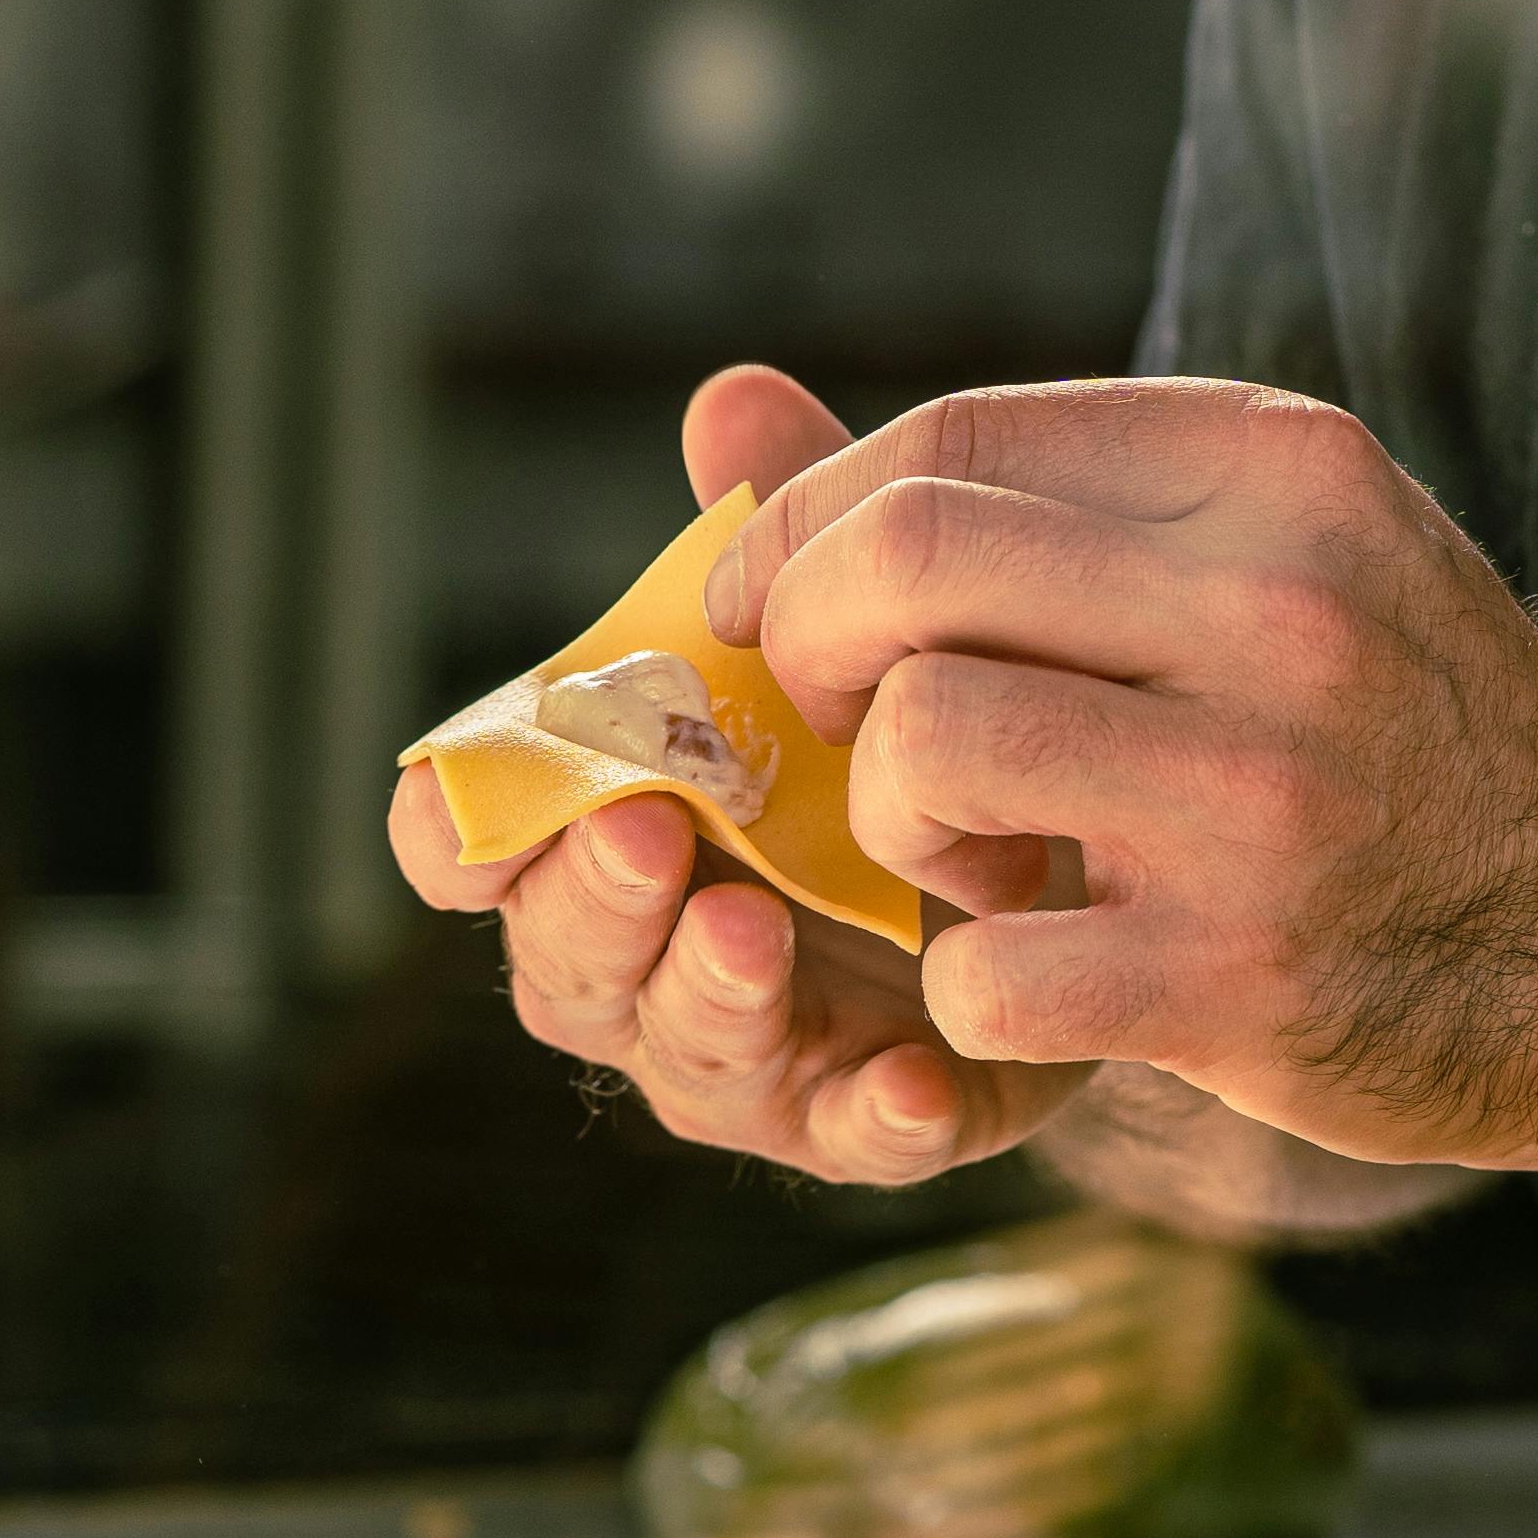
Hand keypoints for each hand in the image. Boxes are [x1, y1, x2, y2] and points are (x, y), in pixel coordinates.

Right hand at [385, 365, 1094, 1184]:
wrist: (1085, 848)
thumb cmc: (905, 724)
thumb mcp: (856, 618)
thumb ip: (787, 528)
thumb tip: (731, 399)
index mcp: (604, 830)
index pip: (476, 847)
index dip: (452, 830)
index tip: (455, 800)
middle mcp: (653, 957)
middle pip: (566, 959)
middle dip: (592, 901)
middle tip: (647, 835)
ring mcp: (764, 1052)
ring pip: (691, 1056)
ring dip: (709, 996)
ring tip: (753, 930)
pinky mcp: (886, 1115)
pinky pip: (862, 1139)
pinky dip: (879, 1117)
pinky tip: (917, 1082)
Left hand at [708, 377, 1537, 1170]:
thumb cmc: (1406, 732)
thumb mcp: (1283, 547)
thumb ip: (1034, 489)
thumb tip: (715, 414)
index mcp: (1276, 472)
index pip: (951, 437)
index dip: (803, 520)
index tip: (761, 598)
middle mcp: (1282, 609)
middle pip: (904, 563)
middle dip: (799, 647)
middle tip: (822, 722)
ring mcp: (1265, 799)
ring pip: (921, 746)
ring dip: (884, 820)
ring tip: (962, 855)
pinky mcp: (1242, 979)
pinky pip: (980, 972)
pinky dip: (963, 991)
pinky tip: (1034, 972)